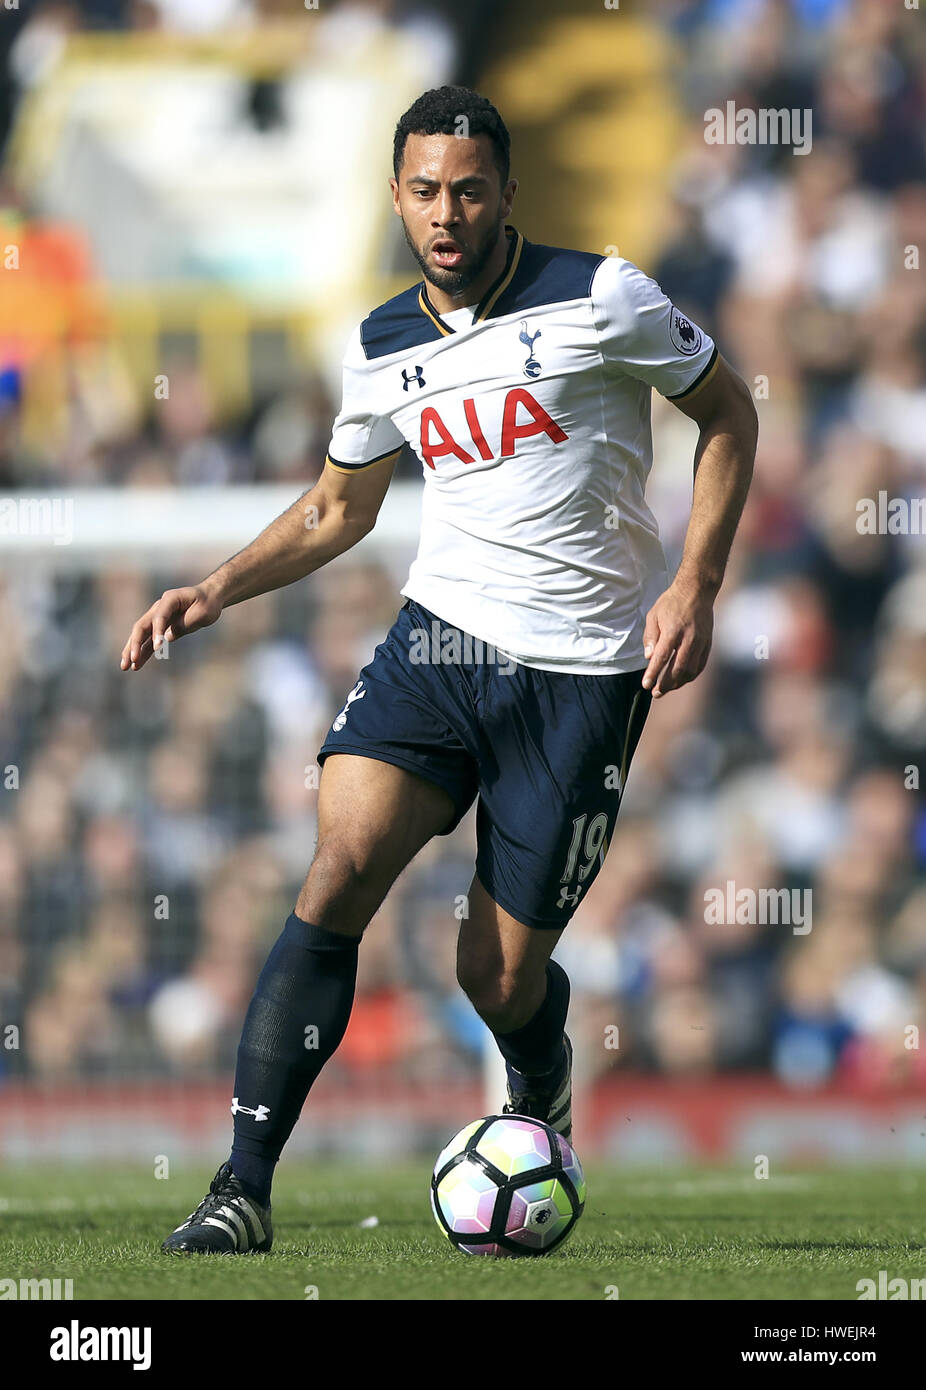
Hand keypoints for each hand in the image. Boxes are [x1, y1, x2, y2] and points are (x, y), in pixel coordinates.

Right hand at [120, 583, 221, 671]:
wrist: (209, 598)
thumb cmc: (207, 604)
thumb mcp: (203, 612)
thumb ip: (185, 623)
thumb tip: (167, 637)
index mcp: (170, 599)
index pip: (159, 617)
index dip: (157, 631)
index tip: (157, 648)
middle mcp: (159, 607)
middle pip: (142, 626)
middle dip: (135, 644)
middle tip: (131, 660)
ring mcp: (157, 617)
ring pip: (141, 635)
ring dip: (132, 650)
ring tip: (125, 667)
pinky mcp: (160, 628)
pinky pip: (148, 641)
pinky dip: (142, 652)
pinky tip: (136, 665)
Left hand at [641, 578, 713, 697]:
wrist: (697, 591)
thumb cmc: (671, 602)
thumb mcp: (653, 615)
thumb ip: (650, 637)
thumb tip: (649, 658)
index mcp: (673, 631)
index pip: (662, 658)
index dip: (653, 674)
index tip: (646, 685)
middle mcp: (689, 638)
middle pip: (678, 669)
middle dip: (666, 684)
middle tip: (656, 693)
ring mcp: (701, 642)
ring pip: (691, 670)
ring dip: (678, 682)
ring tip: (667, 688)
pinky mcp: (708, 643)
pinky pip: (700, 665)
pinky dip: (691, 675)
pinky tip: (682, 679)